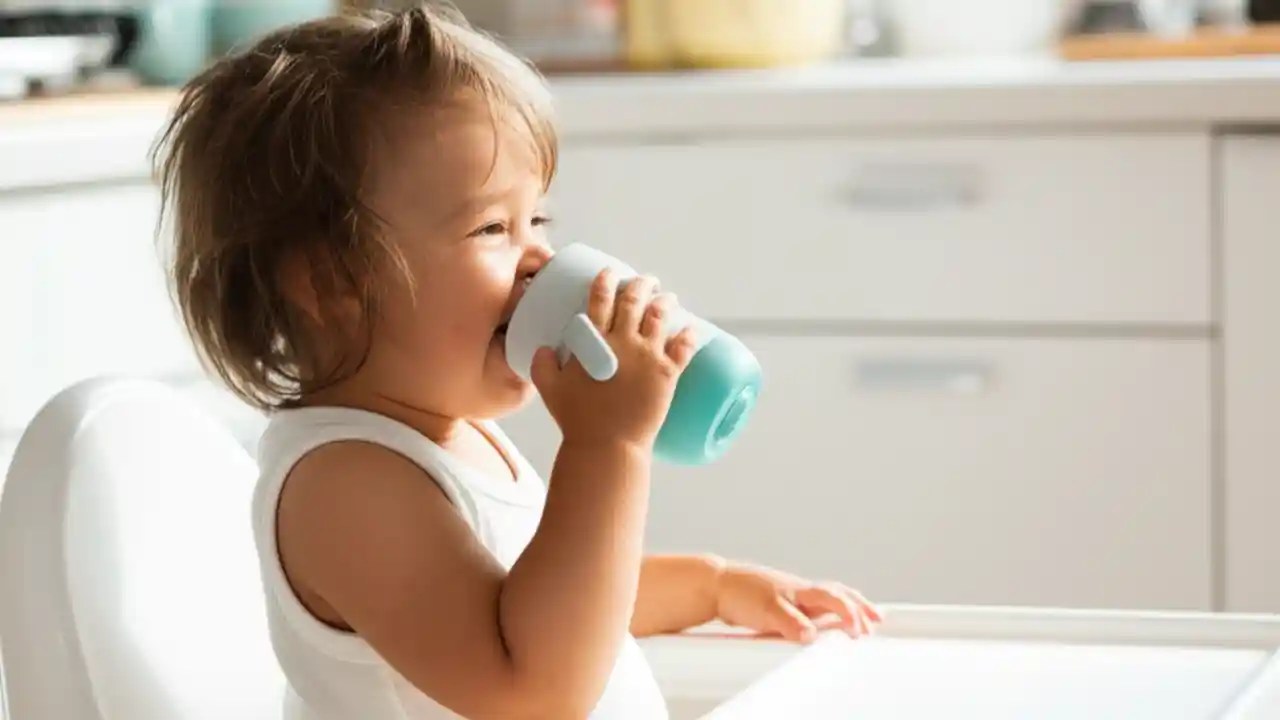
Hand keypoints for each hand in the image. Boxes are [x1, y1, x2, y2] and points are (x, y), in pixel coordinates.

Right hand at [533, 269, 697, 449]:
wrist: (607, 445)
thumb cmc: (577, 419)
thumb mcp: (550, 389)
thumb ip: (542, 365)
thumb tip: (543, 348)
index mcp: (594, 341)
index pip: (600, 299)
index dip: (606, 281)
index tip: (611, 272)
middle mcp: (623, 342)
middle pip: (634, 301)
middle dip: (641, 284)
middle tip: (646, 281)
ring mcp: (648, 356)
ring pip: (660, 317)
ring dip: (665, 302)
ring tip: (668, 298)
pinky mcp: (667, 374)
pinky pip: (684, 347)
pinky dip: (689, 335)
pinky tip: (693, 328)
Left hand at [715, 562, 881, 643]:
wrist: (717, 585)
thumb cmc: (740, 593)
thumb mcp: (766, 611)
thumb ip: (790, 623)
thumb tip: (811, 635)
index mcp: (802, 590)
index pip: (834, 599)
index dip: (850, 614)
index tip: (860, 630)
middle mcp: (802, 590)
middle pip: (840, 594)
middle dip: (860, 606)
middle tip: (876, 620)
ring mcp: (795, 594)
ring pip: (830, 596)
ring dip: (850, 604)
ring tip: (865, 615)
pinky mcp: (786, 601)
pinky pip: (817, 603)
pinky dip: (831, 609)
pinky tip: (827, 618)